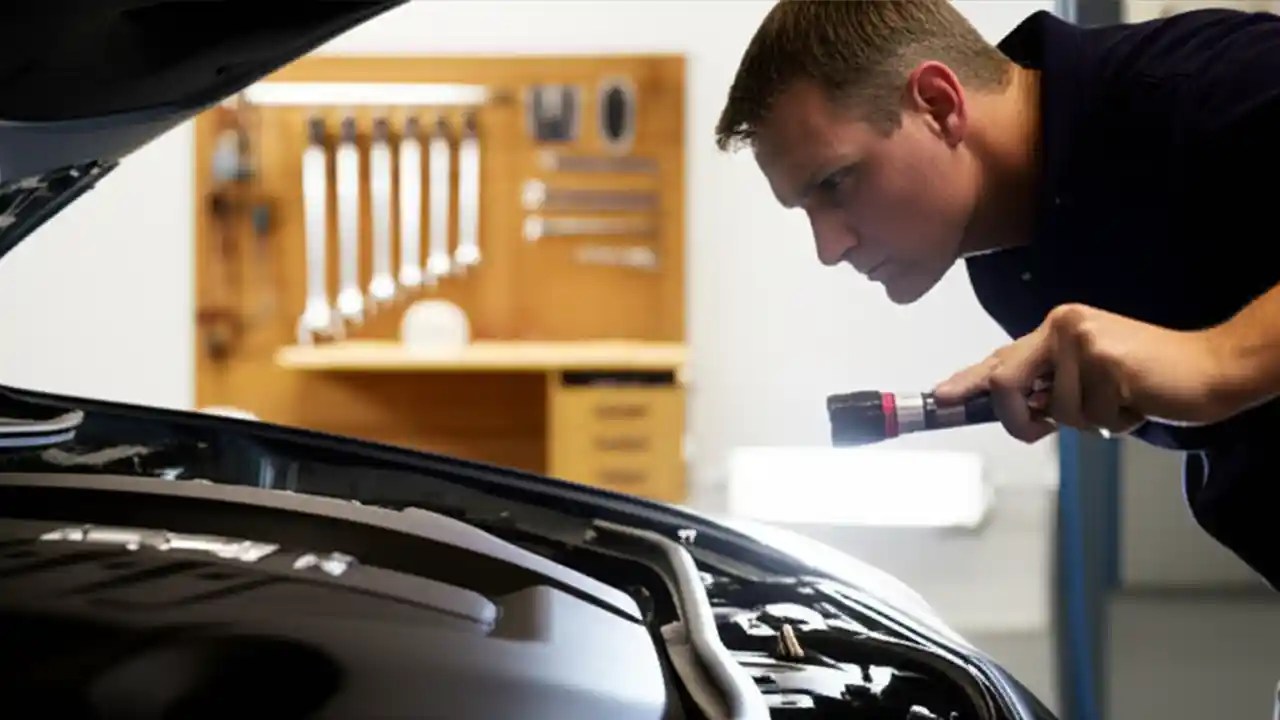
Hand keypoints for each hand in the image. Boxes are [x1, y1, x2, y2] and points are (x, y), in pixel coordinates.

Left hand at [932, 303, 1238, 442]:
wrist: (1209, 367)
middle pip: (1007, 383)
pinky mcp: (1108, 361)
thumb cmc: (1147, 378)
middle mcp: (1063, 327)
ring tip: (1120, 401)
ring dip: (1090, 422)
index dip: (967, 381)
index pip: (1001, 358)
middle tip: (1041, 430)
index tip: (939, 397)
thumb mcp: (1088, 378)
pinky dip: (1115, 424)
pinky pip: (1090, 418)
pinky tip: (1136, 401)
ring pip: (1055, 412)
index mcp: (1055, 329)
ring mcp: (1084, 342)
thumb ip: (1050, 388)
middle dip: (1018, 420)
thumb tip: (1014, 412)